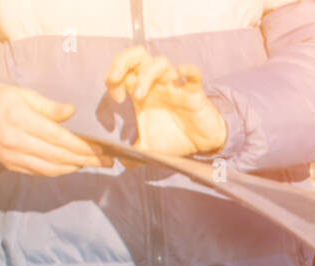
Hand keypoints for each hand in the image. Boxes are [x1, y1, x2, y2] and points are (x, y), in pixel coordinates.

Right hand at [0, 82, 112, 175]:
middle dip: (86, 160)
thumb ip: (48, 106)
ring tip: (94, 164)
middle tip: (107, 161)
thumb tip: (71, 112)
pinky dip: (59, 171)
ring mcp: (13, 156)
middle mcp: (17, 141)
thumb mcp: (20, 93)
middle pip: (59, 156)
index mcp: (20, 119)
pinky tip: (73, 166)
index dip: (82, 147)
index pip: (58, 138)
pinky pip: (40, 172)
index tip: (101, 149)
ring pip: (51, 168)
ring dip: (75, 168)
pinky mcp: (10, 164)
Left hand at [105, 47, 227, 156]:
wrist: (201, 145)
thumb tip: (119, 161)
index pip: (123, 71)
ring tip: (139, 96)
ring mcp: (175, 85)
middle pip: (137, 55)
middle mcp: (156, 84)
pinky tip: (181, 74)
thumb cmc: (174, 139)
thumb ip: (132, 152)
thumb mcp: (149, 148)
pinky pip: (194, 74)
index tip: (116, 99)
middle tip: (116, 79)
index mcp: (142, 91)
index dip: (113, 79)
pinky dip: (188, 71)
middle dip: (122, 62)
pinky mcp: (194, 92)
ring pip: (160, 62)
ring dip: (145, 75)